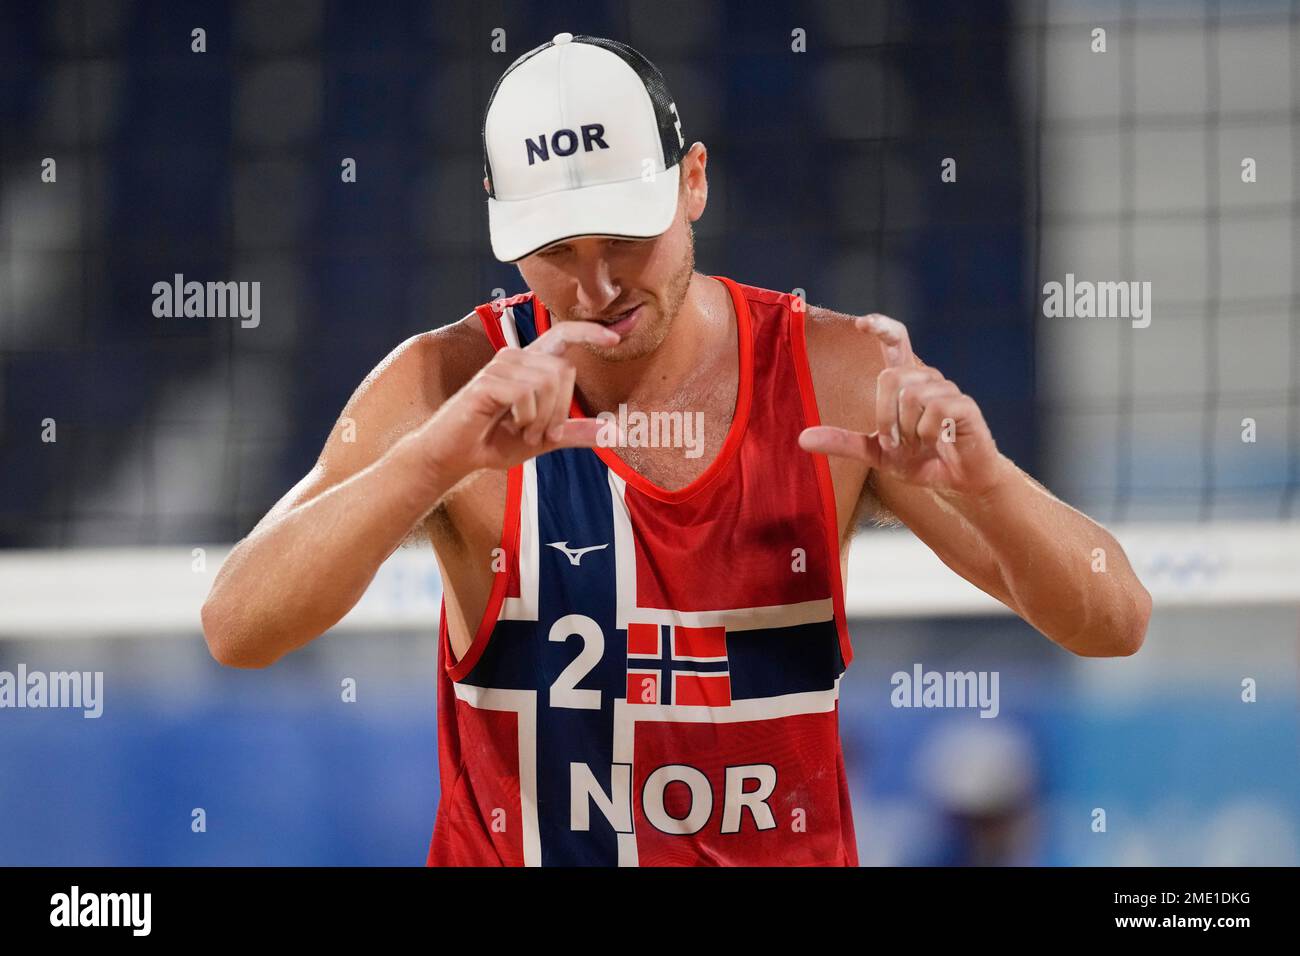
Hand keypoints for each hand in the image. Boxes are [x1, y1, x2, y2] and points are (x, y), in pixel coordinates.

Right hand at [404, 320, 621, 481]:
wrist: (456, 455)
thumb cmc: (496, 442)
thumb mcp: (545, 438)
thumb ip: (576, 431)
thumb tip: (616, 432)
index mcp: (531, 365)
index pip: (563, 334)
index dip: (589, 331)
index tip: (615, 337)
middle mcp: (516, 358)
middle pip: (563, 370)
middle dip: (560, 410)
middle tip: (540, 432)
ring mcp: (500, 366)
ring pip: (547, 382)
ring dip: (542, 417)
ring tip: (523, 430)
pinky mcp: (486, 381)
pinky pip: (526, 394)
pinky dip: (526, 418)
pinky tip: (510, 425)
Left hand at [797, 313, 1010, 497]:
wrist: (957, 482)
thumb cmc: (919, 460)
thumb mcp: (875, 452)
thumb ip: (843, 442)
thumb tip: (802, 439)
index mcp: (907, 382)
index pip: (897, 340)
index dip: (882, 327)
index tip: (861, 324)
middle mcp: (927, 378)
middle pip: (890, 377)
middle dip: (885, 416)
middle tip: (896, 442)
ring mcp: (947, 389)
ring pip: (911, 395)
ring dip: (908, 430)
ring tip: (920, 445)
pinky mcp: (964, 405)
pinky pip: (935, 408)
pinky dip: (927, 433)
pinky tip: (938, 442)